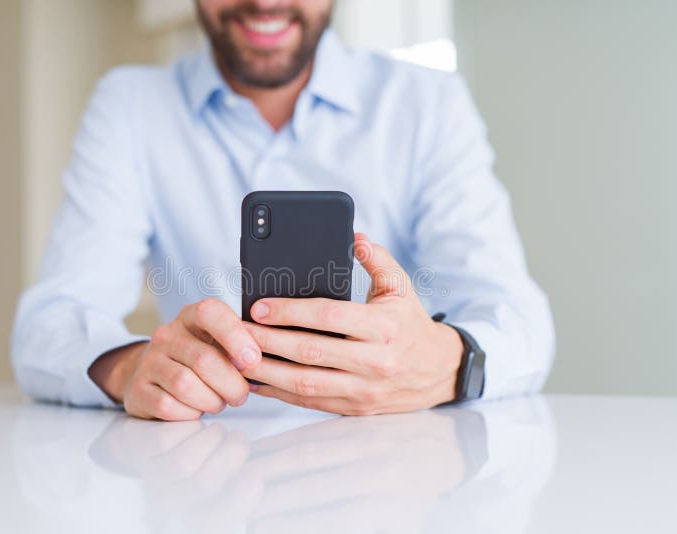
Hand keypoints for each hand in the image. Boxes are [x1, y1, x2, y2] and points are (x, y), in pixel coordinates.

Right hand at [89, 298, 261, 419]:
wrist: (152, 373)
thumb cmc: (197, 358)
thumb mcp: (218, 343)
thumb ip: (240, 346)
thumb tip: (267, 362)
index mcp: (192, 316)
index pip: (211, 314)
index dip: (235, 337)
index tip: (253, 360)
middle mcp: (167, 334)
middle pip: (204, 360)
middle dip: (230, 384)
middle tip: (240, 394)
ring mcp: (150, 361)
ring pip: (185, 385)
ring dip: (211, 401)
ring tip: (219, 402)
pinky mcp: (139, 389)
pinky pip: (168, 406)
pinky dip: (190, 413)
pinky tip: (196, 409)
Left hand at [242, 233, 463, 414]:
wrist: (439, 371)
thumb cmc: (411, 324)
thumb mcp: (401, 287)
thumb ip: (378, 259)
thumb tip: (355, 237)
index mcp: (385, 328)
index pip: (330, 317)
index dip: (291, 312)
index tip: (260, 306)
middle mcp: (376, 362)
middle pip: (310, 352)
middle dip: (268, 341)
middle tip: (237, 330)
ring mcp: (365, 390)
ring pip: (305, 383)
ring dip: (267, 371)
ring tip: (239, 357)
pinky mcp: (355, 409)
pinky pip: (311, 402)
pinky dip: (280, 393)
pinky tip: (257, 381)